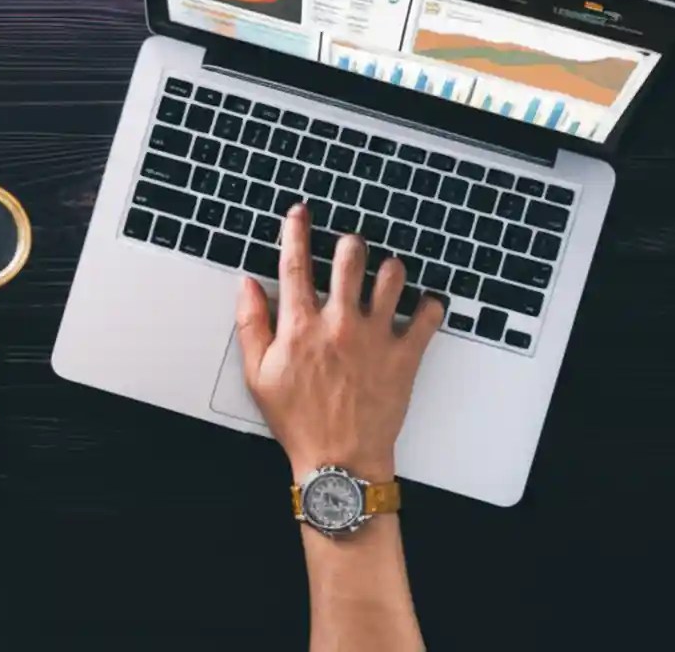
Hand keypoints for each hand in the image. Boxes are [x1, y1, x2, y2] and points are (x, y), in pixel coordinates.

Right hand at [234, 205, 443, 481]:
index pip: (296, 265)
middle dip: (349, 244)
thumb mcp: (257, 375)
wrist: (338, 460)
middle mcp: (339, 324)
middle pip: (349, 258)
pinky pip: (428, 316)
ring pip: (391, 277)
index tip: (300, 213)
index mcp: (300, 327)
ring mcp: (375, 338)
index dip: (296, 232)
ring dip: (389, 269)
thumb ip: (251, 326)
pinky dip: (429, 305)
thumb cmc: (298, 421)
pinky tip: (422, 305)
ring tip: (385, 275)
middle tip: (350, 247)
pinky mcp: (404, 356)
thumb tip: (246, 287)